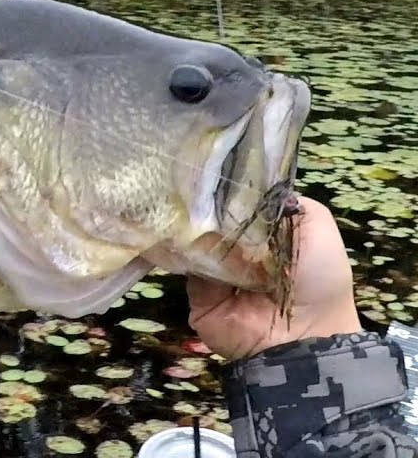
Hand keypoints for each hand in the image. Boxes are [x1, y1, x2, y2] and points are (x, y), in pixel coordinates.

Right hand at [187, 197, 361, 359]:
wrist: (307, 334)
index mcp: (262, 235)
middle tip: (192, 185)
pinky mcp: (198, 295)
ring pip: (194, 241)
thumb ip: (284, 202)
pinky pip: (187, 268)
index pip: (235, 204)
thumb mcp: (316, 225)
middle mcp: (236, 251)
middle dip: (204, 206)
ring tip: (188, 209)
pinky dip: (188, 253)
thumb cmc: (320, 278)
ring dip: (194, 228)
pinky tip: (190, 238)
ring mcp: (215, 272)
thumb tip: (240, 189)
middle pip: (210, 220)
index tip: (213, 171)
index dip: (226, 190)